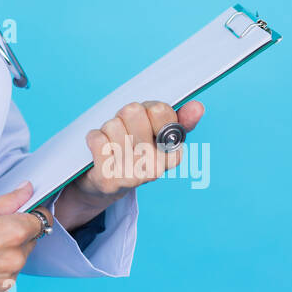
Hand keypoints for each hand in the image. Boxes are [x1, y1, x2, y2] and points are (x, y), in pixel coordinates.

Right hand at [0, 182, 44, 291]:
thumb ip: (8, 201)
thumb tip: (25, 190)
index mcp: (13, 233)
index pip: (40, 221)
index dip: (31, 215)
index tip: (24, 215)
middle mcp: (14, 259)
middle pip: (28, 243)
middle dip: (16, 236)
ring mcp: (6, 281)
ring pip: (16, 263)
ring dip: (5, 256)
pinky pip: (5, 282)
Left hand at [74, 100, 204, 202]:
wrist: (106, 185)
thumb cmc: (134, 150)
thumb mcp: (158, 134)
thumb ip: (179, 119)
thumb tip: (197, 106)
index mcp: (173, 153)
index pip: (159, 109)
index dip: (147, 109)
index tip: (145, 122)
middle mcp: (156, 168)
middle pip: (133, 111)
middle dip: (124, 115)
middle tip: (125, 131)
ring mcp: (132, 176)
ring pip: (113, 124)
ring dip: (108, 129)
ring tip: (112, 143)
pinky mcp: (108, 180)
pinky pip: (96, 138)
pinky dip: (93, 138)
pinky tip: (100, 150)